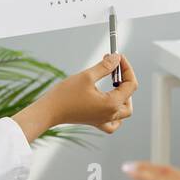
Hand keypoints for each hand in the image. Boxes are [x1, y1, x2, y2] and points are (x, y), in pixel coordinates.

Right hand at [12, 53, 136, 140]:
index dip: (126, 68)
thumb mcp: (87, 76)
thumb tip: (116, 58)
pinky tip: (110, 104)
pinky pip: (113, 123)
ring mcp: (102, 120)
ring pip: (124, 112)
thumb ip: (105, 67)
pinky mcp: (95, 121)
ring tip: (114, 84)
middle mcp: (110, 114)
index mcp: (111, 104)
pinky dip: (116, 116)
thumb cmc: (65, 95)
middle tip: (115, 68)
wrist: (49, 111)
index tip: (118, 57)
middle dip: (126, 81)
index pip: (130, 84)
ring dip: (124, 97)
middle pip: (129, 98)